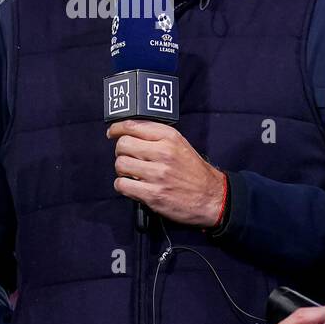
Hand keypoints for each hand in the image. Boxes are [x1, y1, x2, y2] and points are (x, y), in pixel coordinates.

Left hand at [105, 120, 225, 227]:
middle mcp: (163, 152)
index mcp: (170, 137)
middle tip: (127, 158)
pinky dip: (123, 186)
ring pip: (120, 165)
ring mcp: (158, 174)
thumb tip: (129, 132)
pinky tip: (132, 186)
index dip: (117, 129)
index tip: (112, 132)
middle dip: (121, 152)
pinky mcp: (153, 194)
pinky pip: (123, 185)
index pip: (133, 125)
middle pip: (123, 145)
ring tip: (132, 173)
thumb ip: (157, 137)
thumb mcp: (181, 145)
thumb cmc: (194, 172)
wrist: (212, 198)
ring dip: (122, 170)